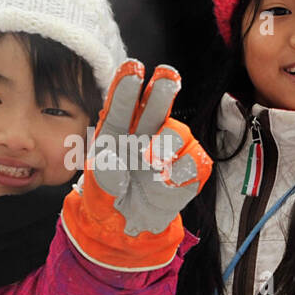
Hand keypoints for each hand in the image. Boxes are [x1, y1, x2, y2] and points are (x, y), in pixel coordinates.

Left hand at [62, 60, 211, 269]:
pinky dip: (184, 167)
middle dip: (162, 88)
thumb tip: (114, 159)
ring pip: (177, 131)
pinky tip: (170, 178)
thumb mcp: (98, 189)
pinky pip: (196, 159)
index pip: (121, 106)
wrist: (130, 225)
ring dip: (166, 141)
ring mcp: (169, 149)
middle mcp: (144, 134)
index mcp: (116, 132)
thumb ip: (105, 175)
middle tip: (165, 74)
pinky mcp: (189, 168)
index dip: (127, 87)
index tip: (133, 69)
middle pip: (155, 106)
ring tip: (150, 161)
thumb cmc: (110, 198)